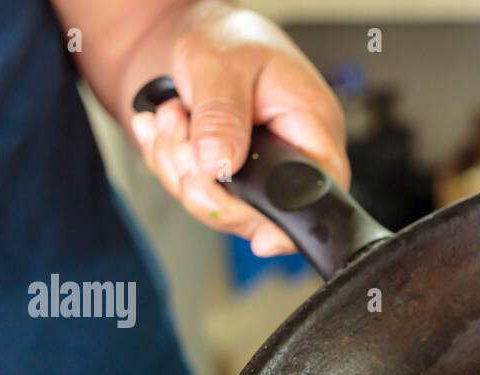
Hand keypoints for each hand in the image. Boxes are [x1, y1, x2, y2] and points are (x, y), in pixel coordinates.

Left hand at [128, 8, 348, 256]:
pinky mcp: (228, 179)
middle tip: (179, 136)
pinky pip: (194, 195)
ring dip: (177, 167)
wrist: (199, 32)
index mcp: (313, 130)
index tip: (259, 237)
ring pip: (217, 209)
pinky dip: (167, 164)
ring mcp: (257, 174)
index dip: (288, 226)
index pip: (316, 197)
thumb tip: (219, 165)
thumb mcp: (223, 66)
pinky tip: (164, 128)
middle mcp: (290, 159)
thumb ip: (222, 116)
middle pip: (257, 215)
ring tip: (171, 116)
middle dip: (204, 185)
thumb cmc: (228, 39)